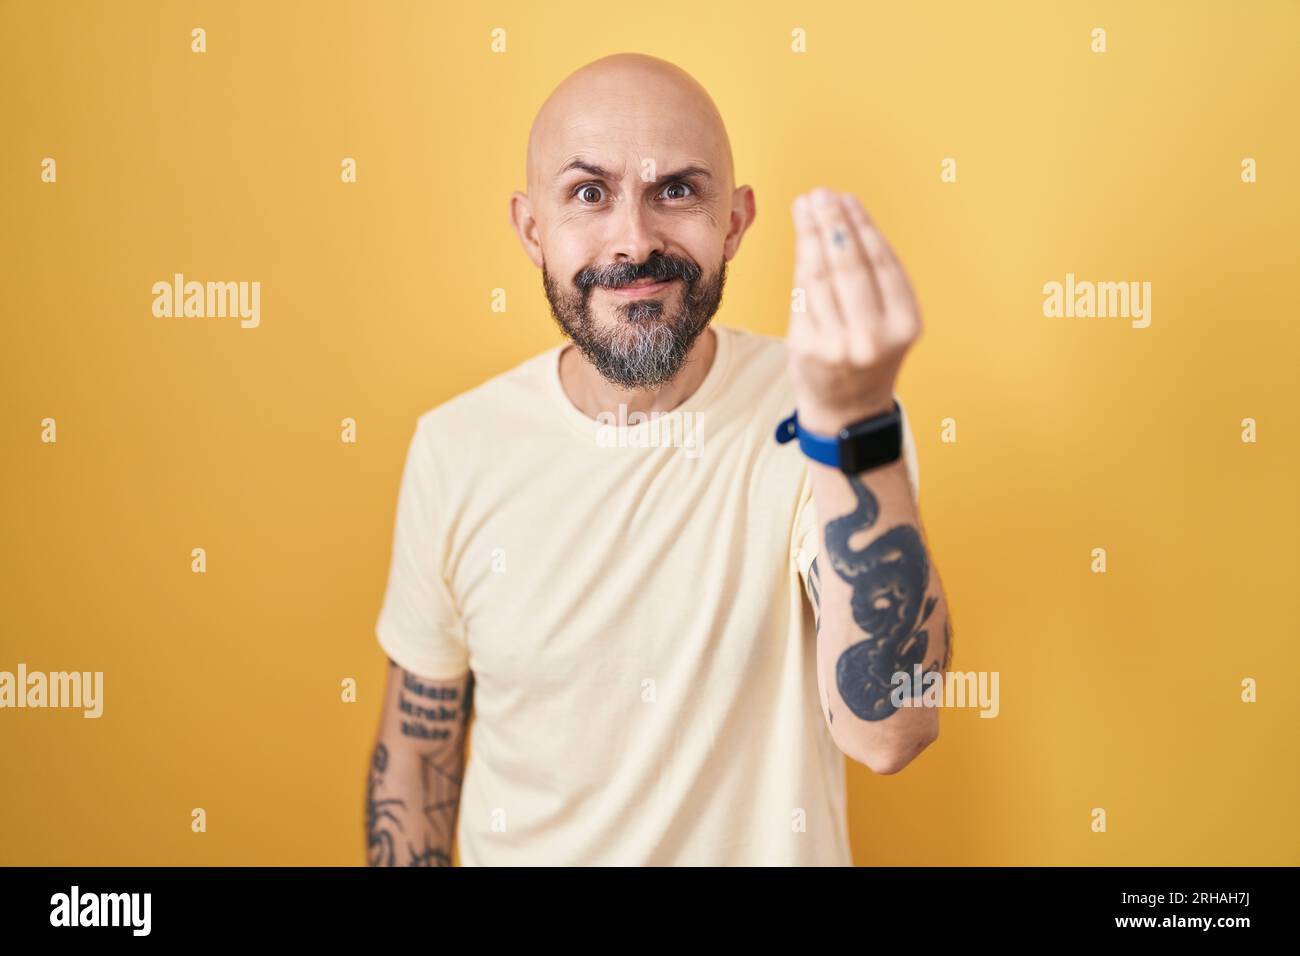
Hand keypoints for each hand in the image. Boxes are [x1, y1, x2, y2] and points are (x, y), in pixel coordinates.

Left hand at [786, 188, 921, 433]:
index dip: (860, 225)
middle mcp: (872, 336)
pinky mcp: (806, 348)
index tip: (846, 197)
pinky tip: (802, 239)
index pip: (880, 261)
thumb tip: (846, 216)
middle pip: (848, 265)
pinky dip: (801, 261)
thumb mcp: (888, 320)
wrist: (848, 410)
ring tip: (807, 206)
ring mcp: (837, 344)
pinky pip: (801, 294)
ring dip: (811, 234)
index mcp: (904, 324)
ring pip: (820, 275)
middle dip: (832, 222)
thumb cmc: (869, 353)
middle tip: (821, 194)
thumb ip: (873, 277)